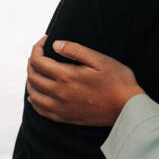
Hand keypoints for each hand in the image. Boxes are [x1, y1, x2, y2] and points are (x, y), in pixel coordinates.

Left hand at [26, 35, 143, 126]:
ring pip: (33, 94)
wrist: (126, 108)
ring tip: (37, 72)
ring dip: (31, 81)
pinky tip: (36, 96)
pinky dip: (34, 100)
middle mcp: (58, 93)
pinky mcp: (64, 117)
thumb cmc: (118, 81)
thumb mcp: (100, 60)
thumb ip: (76, 50)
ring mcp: (60, 107)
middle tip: (40, 54)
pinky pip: (40, 110)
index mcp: (66, 76)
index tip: (45, 41)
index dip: (37, 48)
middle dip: (32, 62)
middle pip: (33, 77)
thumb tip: (55, 44)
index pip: (38, 61)